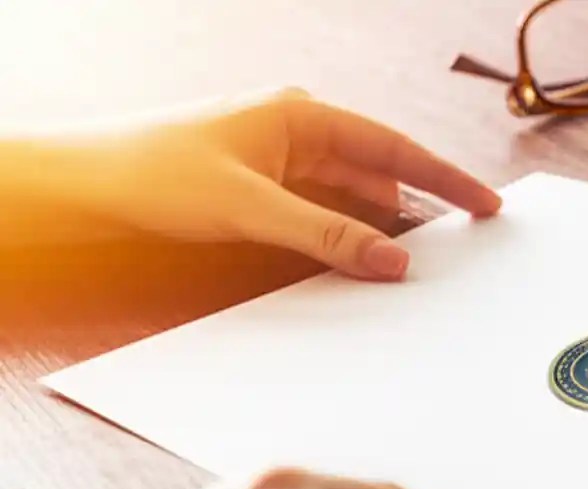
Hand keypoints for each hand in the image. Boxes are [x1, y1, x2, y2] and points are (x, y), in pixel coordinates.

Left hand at [0, 87, 500, 279]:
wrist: (88, 181)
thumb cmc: (157, 173)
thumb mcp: (252, 208)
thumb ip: (328, 236)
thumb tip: (393, 260)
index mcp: (302, 116)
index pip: (394, 147)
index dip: (446, 177)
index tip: (486, 204)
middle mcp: (299, 130)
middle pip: (381, 170)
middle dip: (421, 206)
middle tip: (464, 244)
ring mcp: (282, 157)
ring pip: (354, 193)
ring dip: (382, 224)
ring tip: (419, 260)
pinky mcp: (267, 184)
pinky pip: (326, 208)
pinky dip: (349, 232)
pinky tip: (363, 258)